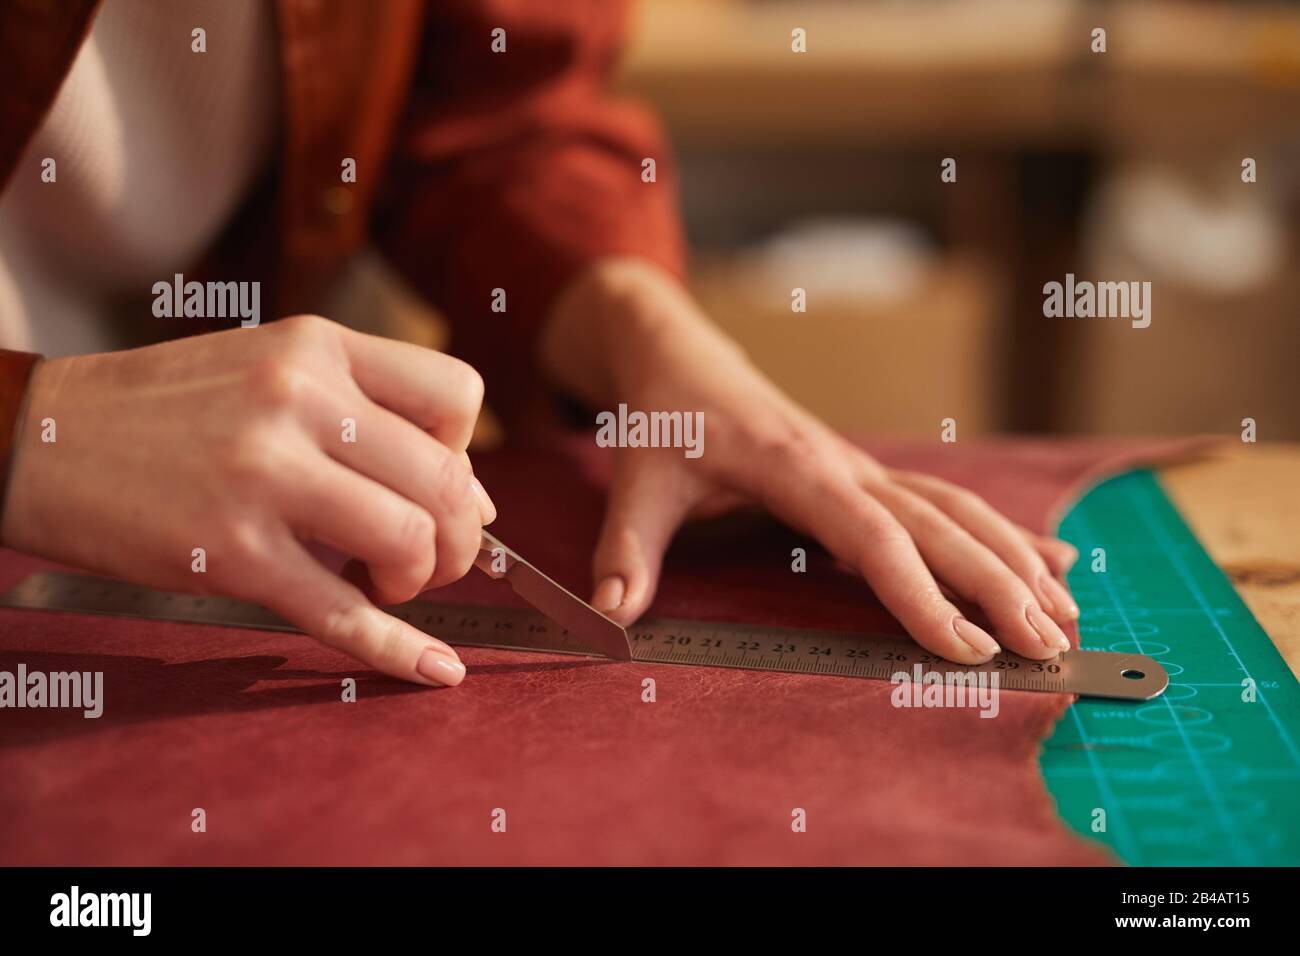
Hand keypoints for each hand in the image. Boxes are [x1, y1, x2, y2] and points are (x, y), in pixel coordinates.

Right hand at [3, 315, 495, 685]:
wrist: (40, 437)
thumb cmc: (167, 409)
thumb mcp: (269, 370)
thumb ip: (367, 415)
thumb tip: (475, 499)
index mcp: (318, 347)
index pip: (457, 396)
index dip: (468, 454)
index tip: (441, 488)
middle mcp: (301, 400)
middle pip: (447, 481)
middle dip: (457, 538)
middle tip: (426, 558)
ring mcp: (265, 476)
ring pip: (408, 540)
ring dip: (419, 579)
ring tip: (383, 581)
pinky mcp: (232, 551)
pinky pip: (342, 612)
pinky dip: (399, 649)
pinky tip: (432, 668)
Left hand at [542, 260, 1079, 663]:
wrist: (681, 358)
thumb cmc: (665, 420)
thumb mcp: (638, 481)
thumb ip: (627, 550)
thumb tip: (611, 620)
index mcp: (796, 467)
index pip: (874, 535)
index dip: (921, 592)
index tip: (964, 647)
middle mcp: (845, 465)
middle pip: (938, 525)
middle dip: (997, 585)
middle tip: (1047, 645)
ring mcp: (863, 468)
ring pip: (959, 510)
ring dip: (1016, 559)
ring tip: (1068, 614)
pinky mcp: (868, 476)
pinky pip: (949, 502)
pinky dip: (1004, 533)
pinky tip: (1055, 560)